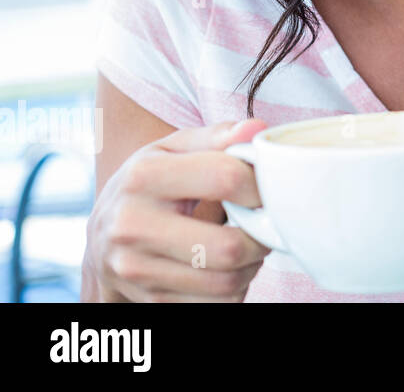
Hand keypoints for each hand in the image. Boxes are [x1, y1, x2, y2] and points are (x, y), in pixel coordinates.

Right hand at [86, 120, 271, 301]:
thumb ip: (218, 136)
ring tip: (246, 241)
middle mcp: (132, 226)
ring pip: (227, 282)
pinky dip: (235, 286)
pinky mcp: (150, 299)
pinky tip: (225, 264)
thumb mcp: (173, 148)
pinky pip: (218, 303)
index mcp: (143, 177)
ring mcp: (137, 269)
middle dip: (261, 236)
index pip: (226, 179)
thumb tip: (258, 131)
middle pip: (228, 247)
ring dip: (251, 264)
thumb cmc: (149, 182)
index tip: (267, 187)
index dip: (261, 184)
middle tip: (264, 223)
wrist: (104, 232)